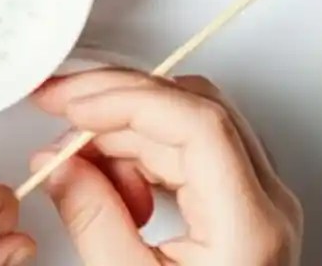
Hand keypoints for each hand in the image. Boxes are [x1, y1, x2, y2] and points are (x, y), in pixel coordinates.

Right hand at [32, 69, 303, 265]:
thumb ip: (93, 220)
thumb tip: (59, 164)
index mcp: (248, 224)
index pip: (196, 123)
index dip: (126, 98)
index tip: (70, 105)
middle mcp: (266, 202)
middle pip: (192, 112)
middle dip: (115, 103)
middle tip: (56, 107)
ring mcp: (259, 200)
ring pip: (188, 125)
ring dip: (123, 132)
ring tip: (78, 167)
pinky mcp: (241, 204)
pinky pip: (190, 151)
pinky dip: (141, 155)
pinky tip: (111, 185)